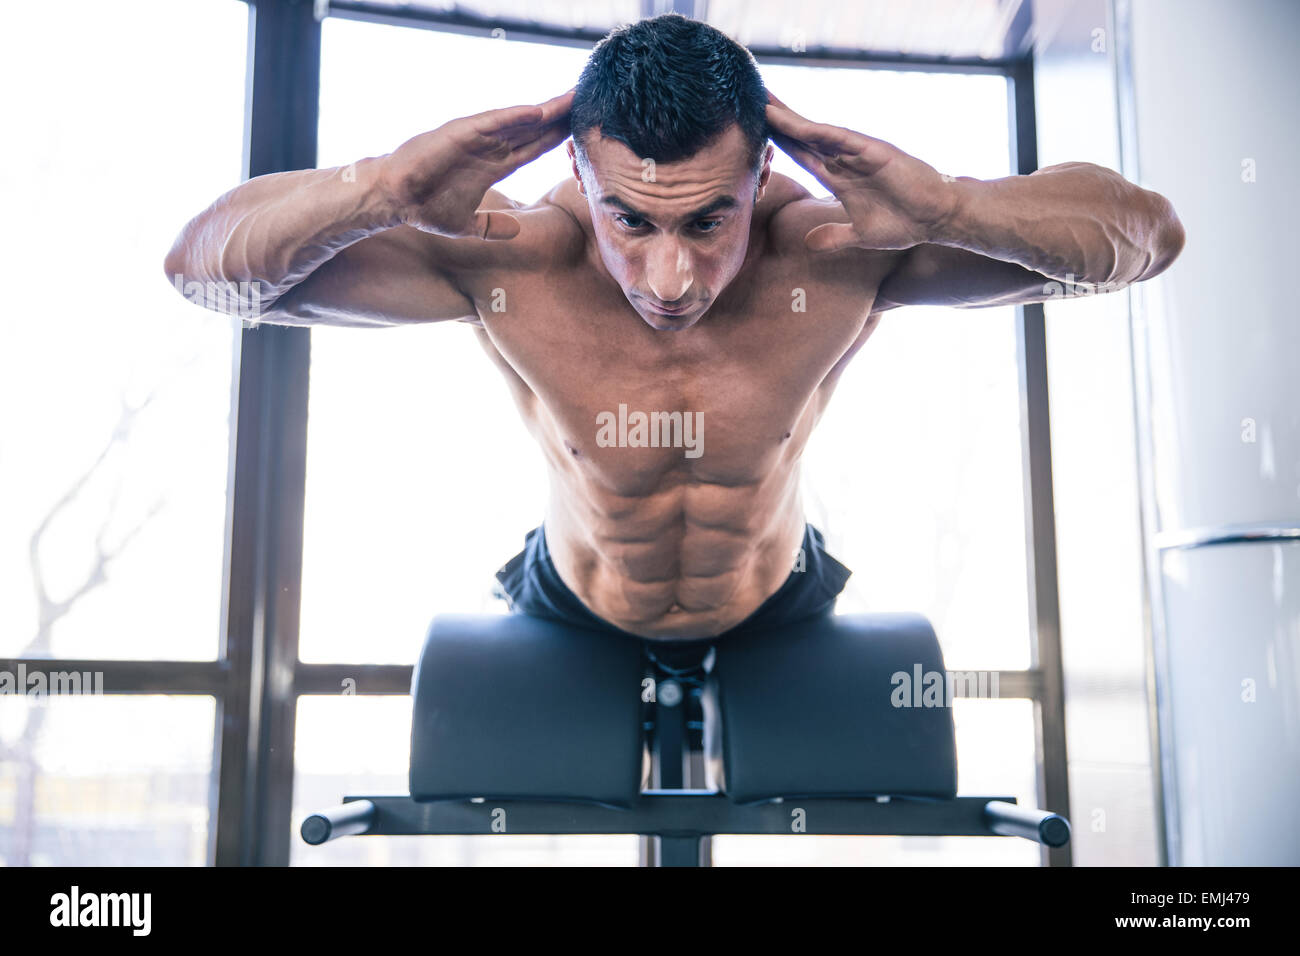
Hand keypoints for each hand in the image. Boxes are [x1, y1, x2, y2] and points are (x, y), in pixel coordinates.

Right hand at [380, 89, 573, 238]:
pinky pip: (491, 122)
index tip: (584, 130)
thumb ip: (492, 226)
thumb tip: (516, 232)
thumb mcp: (467, 224)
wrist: (394, 199)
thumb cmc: (425, 207)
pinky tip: (537, 110)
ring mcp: (475, 137)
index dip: (559, 138)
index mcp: (494, 164)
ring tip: (572, 98)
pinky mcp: (459, 133)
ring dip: (546, 110)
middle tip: (588, 101)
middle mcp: (489, 147)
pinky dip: (514, 116)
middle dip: (561, 117)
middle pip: (534, 129)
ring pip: (518, 121)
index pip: (535, 147)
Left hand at [765, 91, 959, 251]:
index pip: (799, 153)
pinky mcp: (872, 150)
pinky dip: (813, 129)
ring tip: (762, 102)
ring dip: (787, 118)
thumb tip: (810, 243)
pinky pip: (837, 137)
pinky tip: (791, 122)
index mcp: (838, 176)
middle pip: (801, 135)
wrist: (937, 218)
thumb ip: (834, 237)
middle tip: (749, 100)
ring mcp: (857, 151)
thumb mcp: (859, 235)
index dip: (776, 141)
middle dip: (775, 119)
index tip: (752, 129)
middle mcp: (844, 158)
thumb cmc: (904, 223)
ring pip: (813, 131)